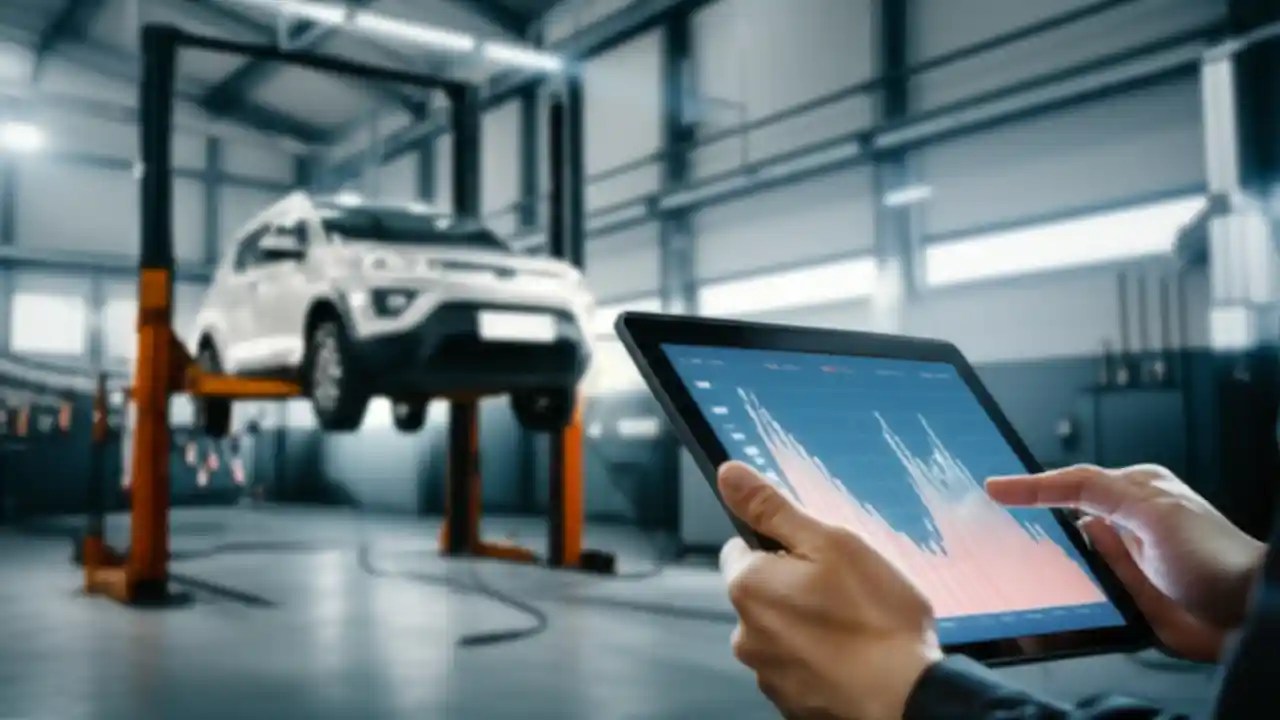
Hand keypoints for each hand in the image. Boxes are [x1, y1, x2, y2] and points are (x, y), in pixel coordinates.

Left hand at [717, 461, 942, 719]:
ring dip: (810, 625)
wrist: (905, 700)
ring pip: (783, 632)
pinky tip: (856, 656)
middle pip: (763, 592)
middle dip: (796, 586)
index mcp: (748, 586)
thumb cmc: (875, 620)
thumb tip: (729, 475)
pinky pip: (800, 666)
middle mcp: (746, 633)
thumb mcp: (829, 543)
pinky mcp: (791, 701)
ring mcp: (767, 673)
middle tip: (846, 590)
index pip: (741, 549)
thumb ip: (773, 508)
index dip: (779, 546)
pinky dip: (822, 660)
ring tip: (857, 625)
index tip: (815, 554)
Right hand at [987, 464, 1265, 660]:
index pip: (1069, 482)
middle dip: (1028, 526)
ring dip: (1040, 567)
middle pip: (1060, 521)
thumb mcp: (1150, 509)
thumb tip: (1043, 486)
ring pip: (1064, 560)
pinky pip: (1077, 595)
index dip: (1030, 486)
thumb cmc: (1213, 556)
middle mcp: (1122, 525)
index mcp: (1131, 492)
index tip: (992, 489)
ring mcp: (1120, 563)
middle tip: (987, 526)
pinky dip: (1056, 598)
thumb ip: (1096, 491)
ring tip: (1003, 566)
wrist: (1247, 615)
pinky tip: (1037, 600)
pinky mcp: (1119, 598)